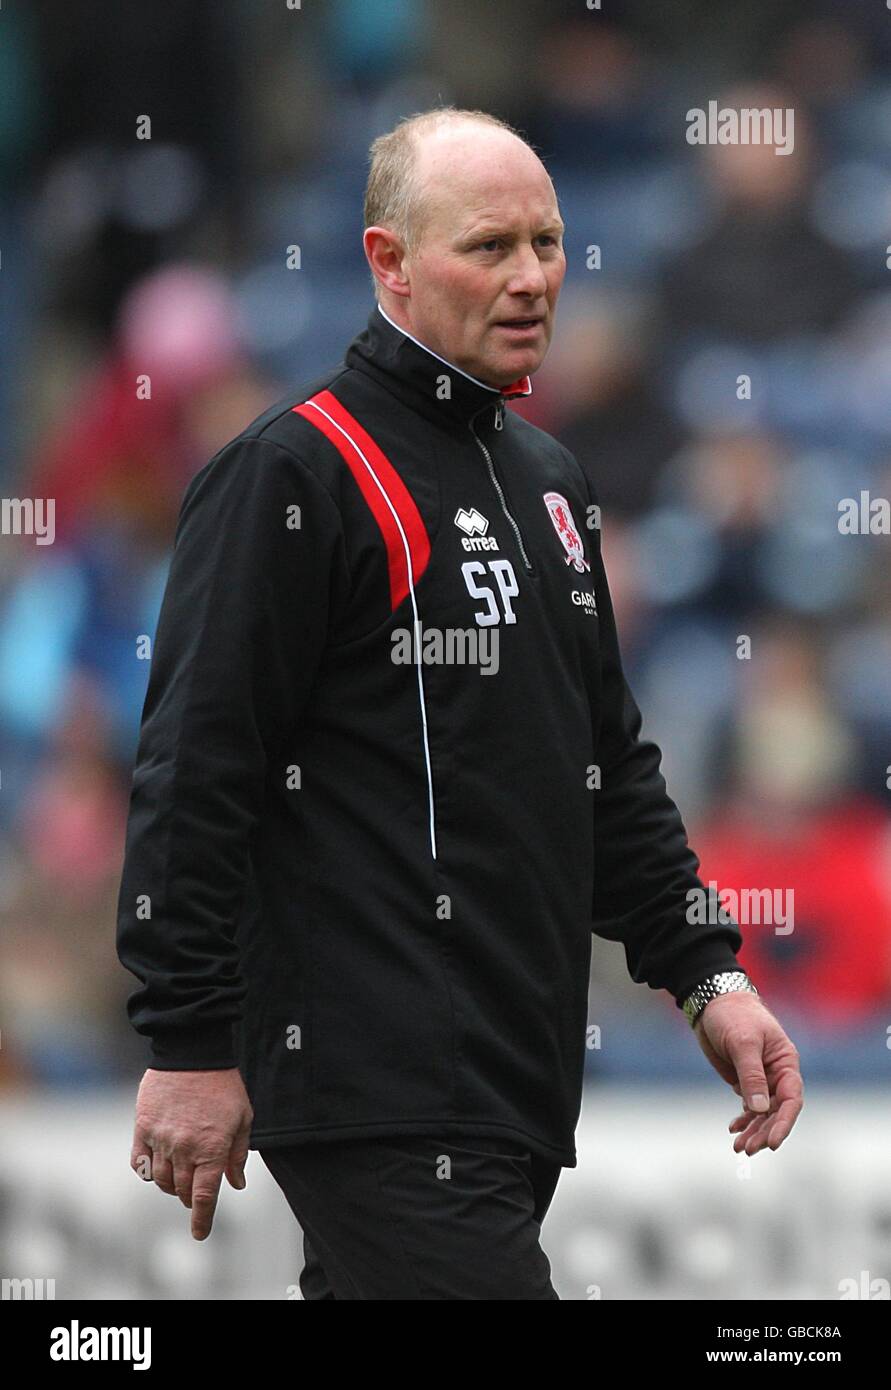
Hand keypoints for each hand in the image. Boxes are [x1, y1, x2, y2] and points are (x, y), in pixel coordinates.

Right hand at [130, 1067, 253, 1239]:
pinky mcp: (143, 1128)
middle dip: (190, 1198)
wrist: (193, 1053)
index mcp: (211, 1149)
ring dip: (171, 1186)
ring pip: (162, 1180)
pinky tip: (157, 1167)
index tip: (200, 1234)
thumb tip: (236, 1183)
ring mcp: (161, 1140)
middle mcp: (184, 1149)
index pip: (204, 1196)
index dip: (202, 1219)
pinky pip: (140, 1163)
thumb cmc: (224, 1086)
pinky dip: (148, 1172)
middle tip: (195, 1193)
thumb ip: (238, 1154)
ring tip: (180, 1177)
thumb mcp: (243, 1118)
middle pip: (182, 1190)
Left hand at [693, 992, 802, 1154]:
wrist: (712, 1002)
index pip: (791, 1099)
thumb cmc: (734, 1015)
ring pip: (762, 1112)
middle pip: (776, 1111)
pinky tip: (734, 1129)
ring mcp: (761, 1078)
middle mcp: (777, 1073)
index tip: (773, 1143)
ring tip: (739, 1148)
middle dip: (764, 1132)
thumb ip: (752, 1075)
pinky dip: (743, 1119)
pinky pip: (749, 1105)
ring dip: (753, 1130)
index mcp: (785, 1062)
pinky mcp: (744, 1079)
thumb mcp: (743, 1042)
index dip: (783, 1123)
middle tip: (748, 1149)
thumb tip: (760, 1108)